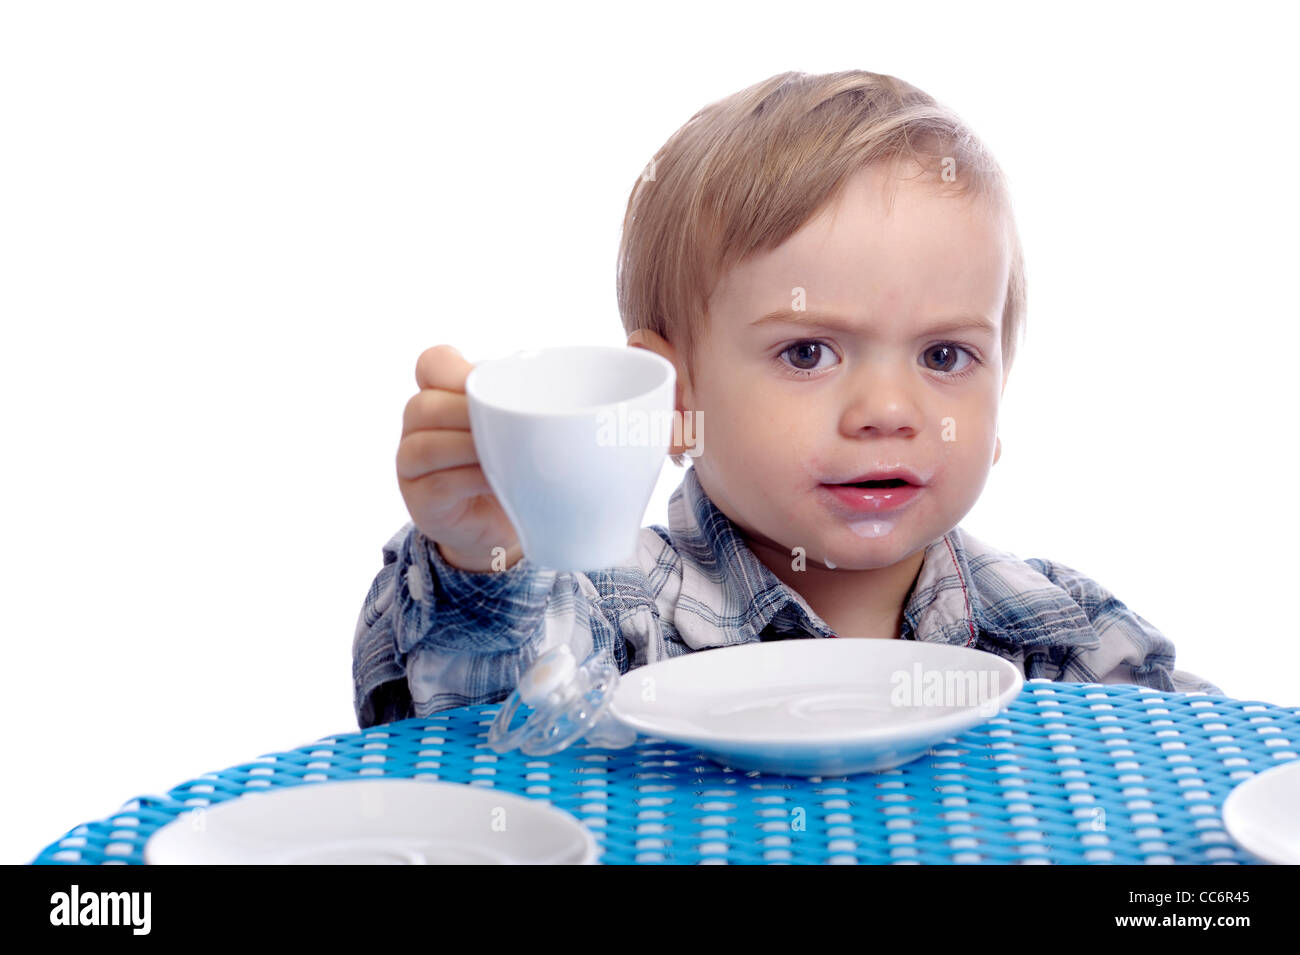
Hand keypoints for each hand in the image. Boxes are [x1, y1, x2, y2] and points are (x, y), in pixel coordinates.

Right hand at [396, 345, 522, 572]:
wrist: (503, 526)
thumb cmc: (515, 466)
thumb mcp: (520, 427)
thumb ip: (529, 403)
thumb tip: (576, 398)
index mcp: (441, 395)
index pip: (431, 363)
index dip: (453, 370)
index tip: (489, 386)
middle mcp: (417, 425)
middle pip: (426, 406)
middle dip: (468, 413)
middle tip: (512, 425)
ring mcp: (410, 464)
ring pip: (426, 445)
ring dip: (469, 447)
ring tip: (507, 455)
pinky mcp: (420, 500)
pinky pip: (438, 483)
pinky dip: (470, 480)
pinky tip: (497, 481)